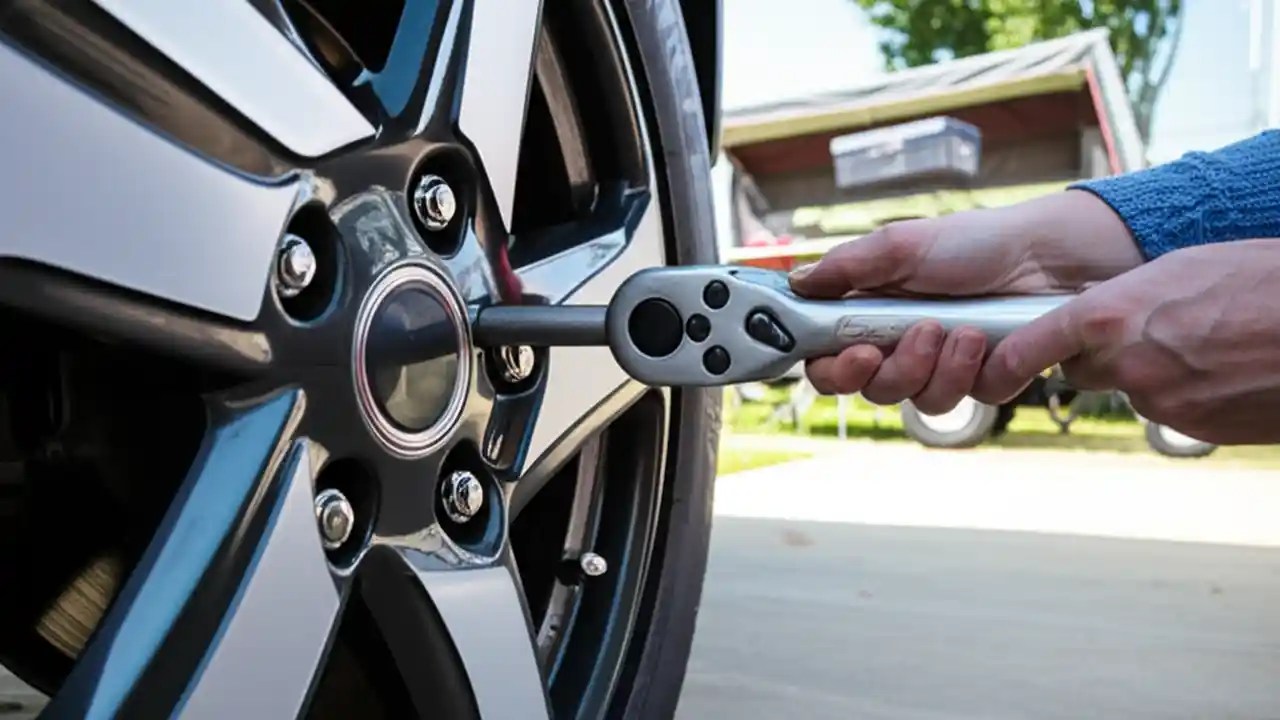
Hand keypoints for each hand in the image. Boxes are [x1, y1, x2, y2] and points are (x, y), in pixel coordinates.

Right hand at [790, 190, 1142, 413]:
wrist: (1051, 254)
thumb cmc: (978, 241)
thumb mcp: (904, 244)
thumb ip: (847, 267)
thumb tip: (795, 282)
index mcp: (872, 313)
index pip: (830, 360)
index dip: (832, 371)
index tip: (851, 357)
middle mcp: (902, 344)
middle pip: (870, 390)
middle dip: (890, 371)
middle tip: (917, 335)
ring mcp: (944, 366)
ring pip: (917, 401)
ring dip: (935, 369)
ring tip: (960, 331)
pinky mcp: (984, 379)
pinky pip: (967, 401)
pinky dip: (974, 371)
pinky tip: (987, 339)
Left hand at [975, 239, 1279, 444]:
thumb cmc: (1259, 280)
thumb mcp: (1179, 269)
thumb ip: (1128, 296)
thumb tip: (1104, 311)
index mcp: (1111, 315)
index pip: (1030, 347)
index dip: (1009, 359)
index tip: (993, 366)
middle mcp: (1124, 364)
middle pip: (1084, 369)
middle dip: (1102, 354)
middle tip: (1151, 328)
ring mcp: (1158, 401)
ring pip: (1133, 388)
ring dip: (1155, 371)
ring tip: (1209, 341)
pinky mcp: (1191, 427)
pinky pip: (1173, 408)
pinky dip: (1190, 392)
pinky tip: (1228, 366)